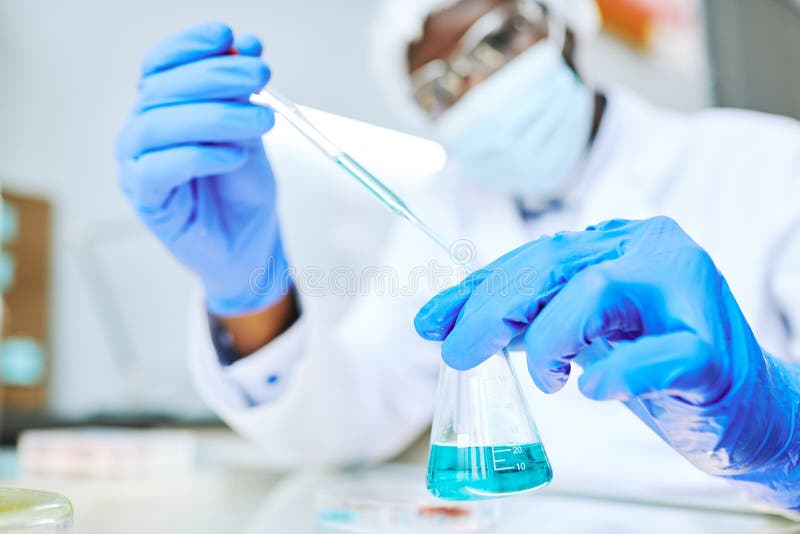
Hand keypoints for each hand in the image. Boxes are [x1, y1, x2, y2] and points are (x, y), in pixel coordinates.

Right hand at [116, 22, 287, 315]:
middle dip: (216, 75)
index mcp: (163, 108)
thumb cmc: (243, 190)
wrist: (248, 245)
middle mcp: (142, 130)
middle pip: (162, 89)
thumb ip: (243, 96)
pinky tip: (235, 155)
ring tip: (262, 119)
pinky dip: (199, 156)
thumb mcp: (251, 134)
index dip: (191, 45)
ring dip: (216, 115)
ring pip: (159, 125)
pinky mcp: (146, 199)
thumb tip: (245, 48)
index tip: (229, 36)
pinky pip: (159, 170)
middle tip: (260, 74)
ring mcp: (137, 164)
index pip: (162, 64)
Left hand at [415, 217, 798, 505]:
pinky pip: (657, 355)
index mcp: (621, 242)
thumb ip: (529, 317)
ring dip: (549, 339)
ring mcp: (686, 295)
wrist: (747, 406)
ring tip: (547, 379)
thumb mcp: (584, 331)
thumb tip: (448, 324)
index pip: (535, 258)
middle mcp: (652, 251)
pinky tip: (593, 391)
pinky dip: (619, 372)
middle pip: (554, 265)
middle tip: (456, 352)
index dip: (477, 289)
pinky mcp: (711, 351)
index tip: (430, 321)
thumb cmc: (656, 361)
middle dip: (491, 309)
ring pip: (596, 291)